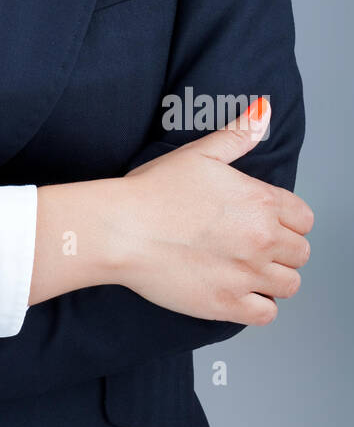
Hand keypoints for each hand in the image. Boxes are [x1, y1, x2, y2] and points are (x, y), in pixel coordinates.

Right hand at [111, 97, 313, 324]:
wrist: (122, 230)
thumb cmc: (153, 191)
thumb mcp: (199, 154)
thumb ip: (238, 135)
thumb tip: (264, 112)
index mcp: (260, 202)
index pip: (304, 219)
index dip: (287, 220)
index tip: (266, 222)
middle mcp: (262, 239)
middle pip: (301, 253)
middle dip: (282, 249)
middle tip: (252, 245)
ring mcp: (247, 275)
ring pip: (290, 285)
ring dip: (273, 278)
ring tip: (246, 269)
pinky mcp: (228, 304)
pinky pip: (268, 314)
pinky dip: (258, 305)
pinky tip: (238, 291)